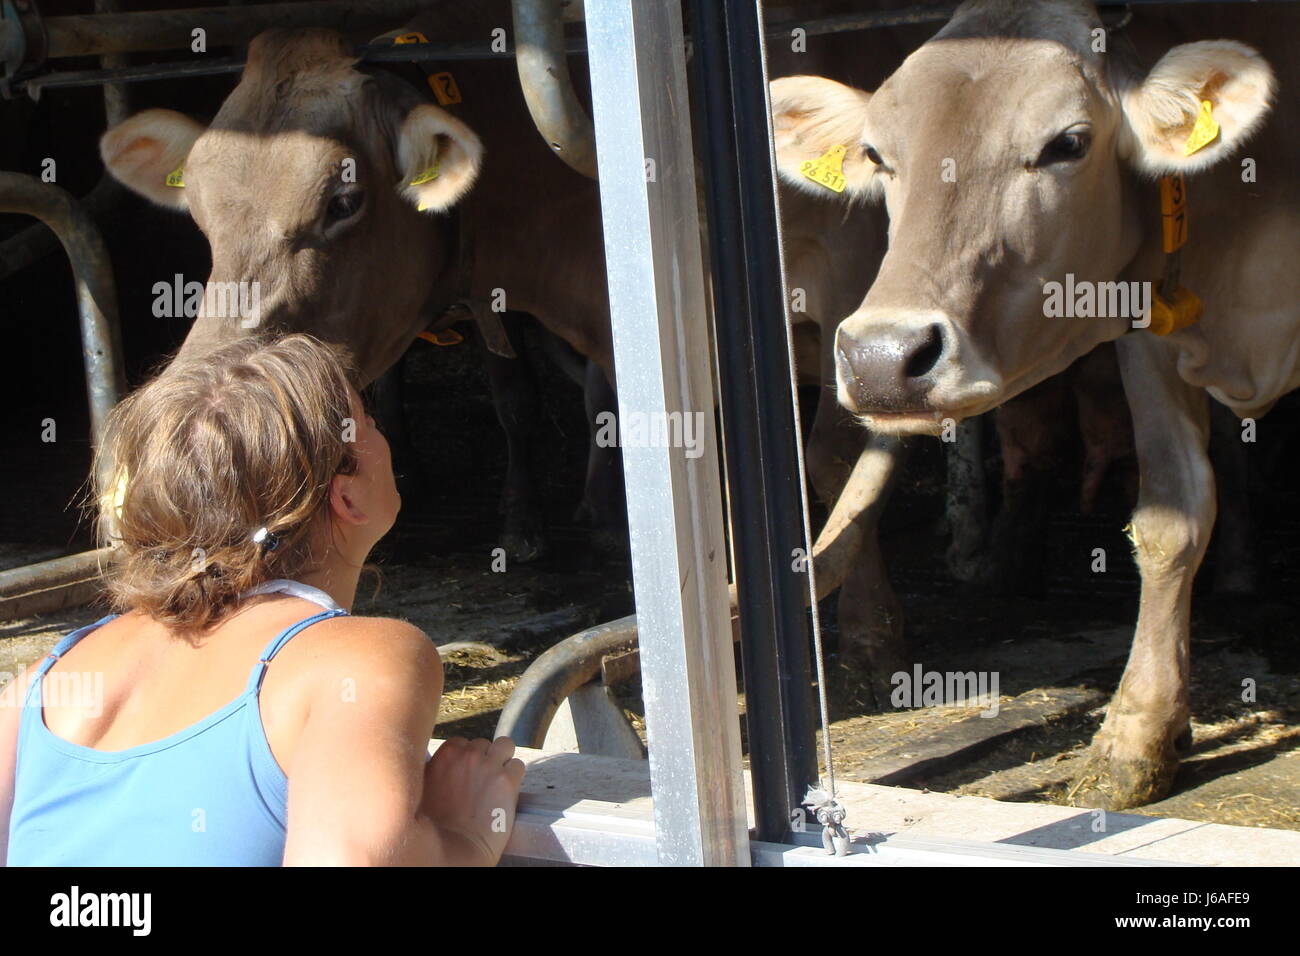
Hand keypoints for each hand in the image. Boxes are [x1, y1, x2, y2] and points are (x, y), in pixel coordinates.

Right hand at [419, 736, 525, 864]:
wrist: (457, 849)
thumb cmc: (437, 827)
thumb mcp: (423, 790)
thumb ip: (434, 770)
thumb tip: (442, 765)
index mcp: (445, 755)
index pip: (463, 742)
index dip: (467, 758)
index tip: (466, 773)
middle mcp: (468, 755)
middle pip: (483, 744)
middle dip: (485, 759)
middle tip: (483, 780)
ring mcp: (489, 765)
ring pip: (505, 745)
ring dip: (504, 759)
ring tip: (500, 779)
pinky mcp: (507, 780)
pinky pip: (519, 766)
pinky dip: (515, 777)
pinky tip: (508, 791)